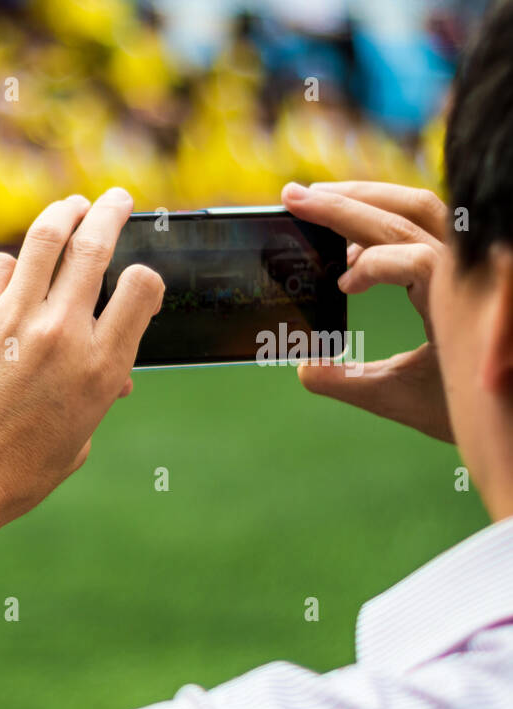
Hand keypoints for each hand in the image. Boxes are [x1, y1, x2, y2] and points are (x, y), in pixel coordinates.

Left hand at [0, 188, 163, 540]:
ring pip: (46, 238)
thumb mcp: (77, 439)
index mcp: (100, 368)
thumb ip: (98, 396)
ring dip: (64, 213)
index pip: (142, 287)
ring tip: (72, 206)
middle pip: (95, 245)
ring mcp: (12, 321)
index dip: (143, 275)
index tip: (135, 276)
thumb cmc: (19, 473)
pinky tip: (16, 269)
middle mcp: (61, 336)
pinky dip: (12, 265)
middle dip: (111, 212)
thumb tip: (113, 375)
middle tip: (115, 199)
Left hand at [281, 180, 454, 442]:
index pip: (407, 229)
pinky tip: (345, 281)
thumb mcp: (391, 391)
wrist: (502, 436)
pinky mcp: (467, 293)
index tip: (317, 218)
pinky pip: (415, 259)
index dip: (364, 216)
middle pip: (408, 206)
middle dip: (349, 195)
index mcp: (449, 282)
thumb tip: (304, 368)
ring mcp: (469, 275)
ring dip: (350, 207)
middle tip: (294, 194)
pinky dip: (376, 264)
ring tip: (300, 203)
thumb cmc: (463, 413)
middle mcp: (463, 268)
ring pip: (409, 217)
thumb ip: (346, 377)